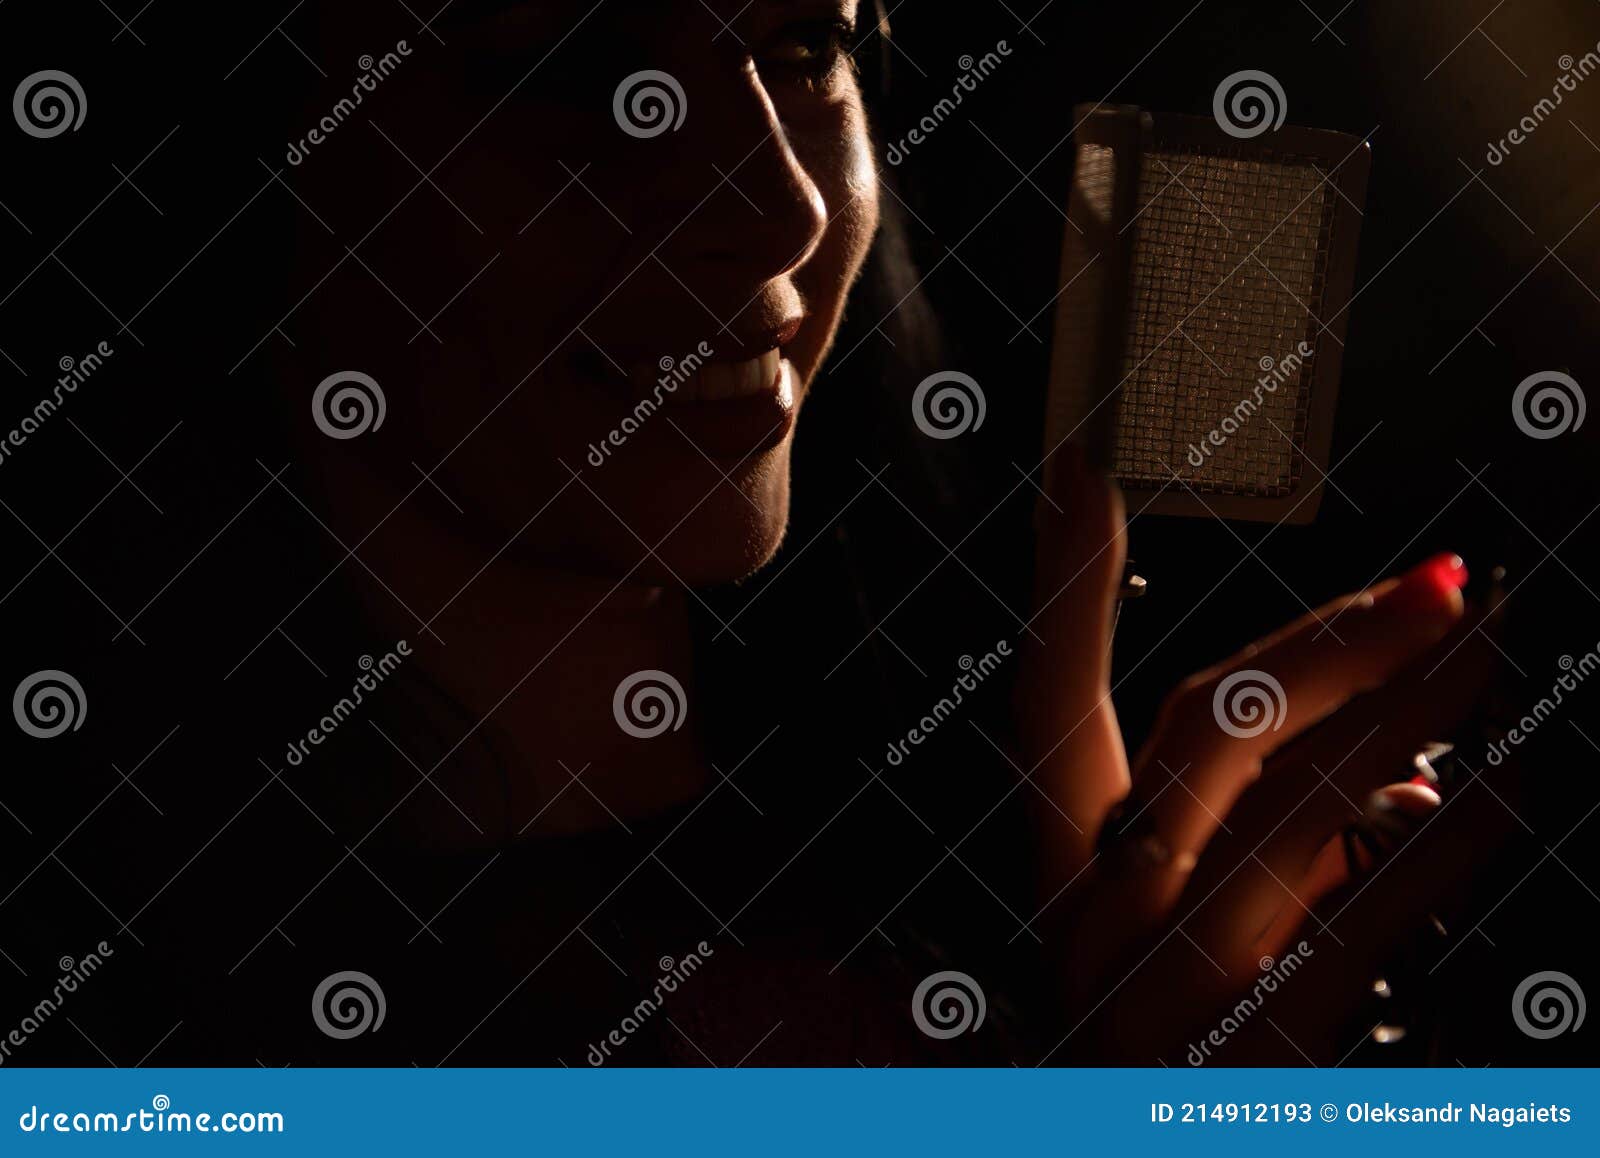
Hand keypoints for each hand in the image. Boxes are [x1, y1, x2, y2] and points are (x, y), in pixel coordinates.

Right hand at [1018, 443, 1510, 1063]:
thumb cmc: (1151, 1068)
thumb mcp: (1160, 957)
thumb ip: (1258, 853)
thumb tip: (1401, 768)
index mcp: (1060, 885)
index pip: (1046, 710)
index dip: (1060, 589)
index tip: (1081, 468)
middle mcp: (1095, 926)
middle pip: (1201, 738)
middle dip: (1328, 642)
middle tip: (1440, 579)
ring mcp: (1166, 995)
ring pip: (1289, 815)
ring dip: (1406, 719)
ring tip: (1492, 650)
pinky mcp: (1244, 1062)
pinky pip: (1350, 935)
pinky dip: (1430, 856)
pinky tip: (1496, 796)